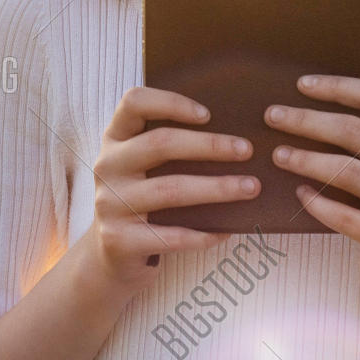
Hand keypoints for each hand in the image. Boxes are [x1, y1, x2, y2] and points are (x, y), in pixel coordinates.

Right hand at [89, 86, 260, 288]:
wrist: (111, 257)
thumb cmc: (144, 201)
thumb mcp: (143, 167)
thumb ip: (169, 147)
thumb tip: (234, 136)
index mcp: (115, 139)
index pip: (134, 103)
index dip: (171, 103)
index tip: (208, 114)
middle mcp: (108, 166)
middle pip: (160, 144)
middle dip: (210, 145)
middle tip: (247, 150)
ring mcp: (110, 204)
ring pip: (170, 190)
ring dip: (217, 188)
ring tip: (250, 187)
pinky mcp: (119, 239)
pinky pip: (171, 235)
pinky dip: (204, 233)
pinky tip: (228, 230)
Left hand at [266, 75, 359, 303]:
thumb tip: (308, 105)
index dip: (339, 86)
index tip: (301, 84)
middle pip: (354, 131)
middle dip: (307, 120)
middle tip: (271, 116)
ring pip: (348, 171)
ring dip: (306, 160)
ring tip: (278, 155)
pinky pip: (346, 216)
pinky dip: (318, 203)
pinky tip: (299, 194)